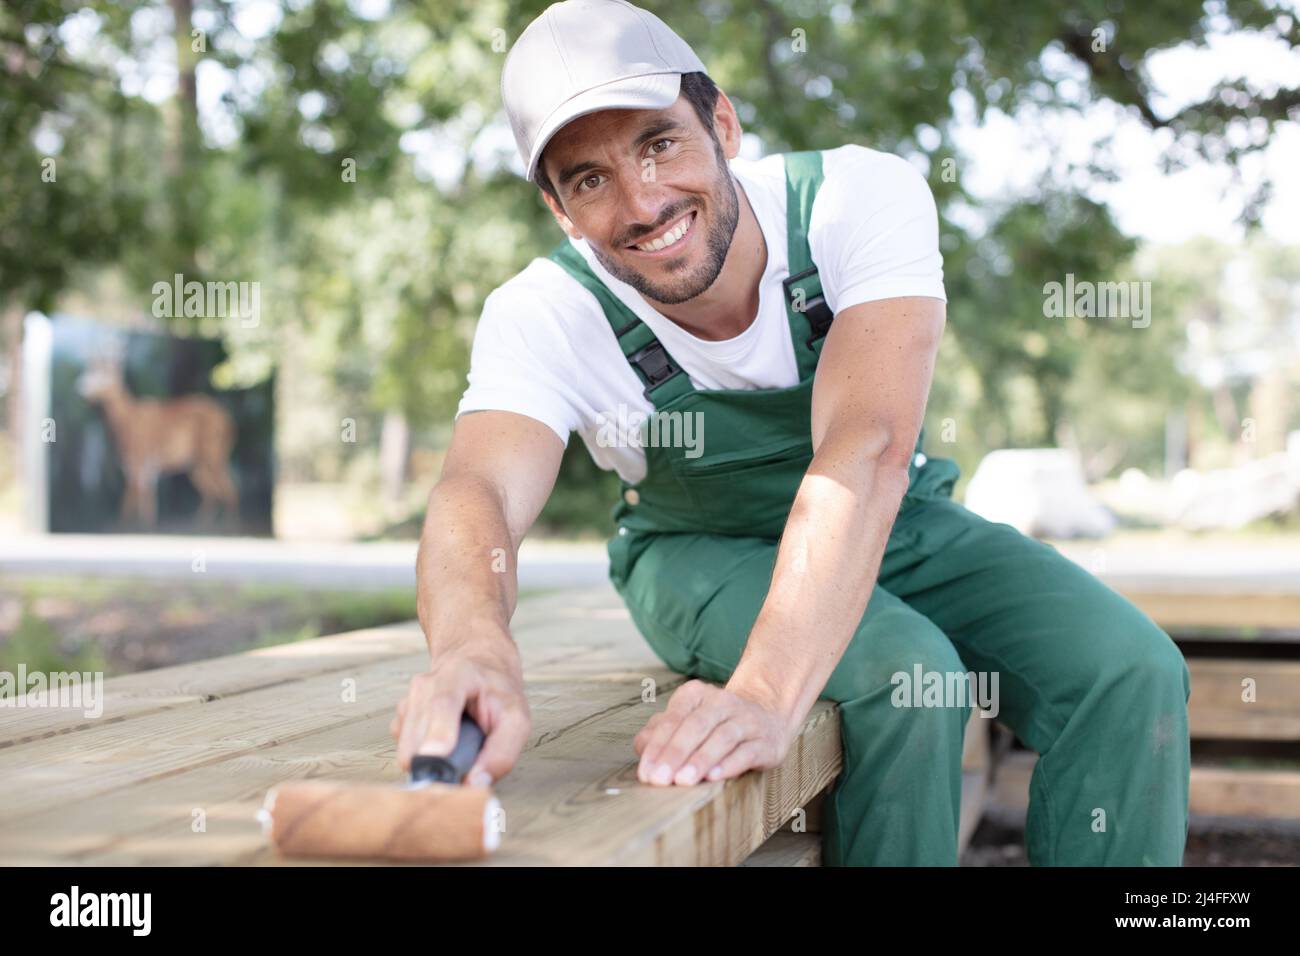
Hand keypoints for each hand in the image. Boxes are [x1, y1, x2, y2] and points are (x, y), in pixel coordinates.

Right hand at [391, 628, 529, 787]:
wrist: (475, 663)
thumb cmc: (497, 694)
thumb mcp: (516, 719)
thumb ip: (502, 753)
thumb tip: (474, 785)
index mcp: (458, 675)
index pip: (443, 704)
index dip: (438, 733)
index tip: (435, 758)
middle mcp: (425, 684)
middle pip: (419, 736)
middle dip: (439, 763)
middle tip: (463, 769)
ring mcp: (409, 699)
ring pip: (409, 749)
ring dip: (433, 760)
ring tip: (458, 745)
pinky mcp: (400, 716)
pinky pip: (405, 750)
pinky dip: (425, 754)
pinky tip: (443, 740)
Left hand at [633, 679, 794, 785]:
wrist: (766, 718)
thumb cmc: (714, 725)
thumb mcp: (685, 722)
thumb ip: (660, 733)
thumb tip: (642, 747)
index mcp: (696, 694)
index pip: (673, 719)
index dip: (657, 747)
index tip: (646, 773)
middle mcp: (722, 702)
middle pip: (696, 726)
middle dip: (675, 753)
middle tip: (660, 779)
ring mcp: (747, 720)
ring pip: (722, 738)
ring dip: (701, 759)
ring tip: (683, 780)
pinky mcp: (765, 742)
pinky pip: (747, 752)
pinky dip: (729, 764)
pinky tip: (714, 777)